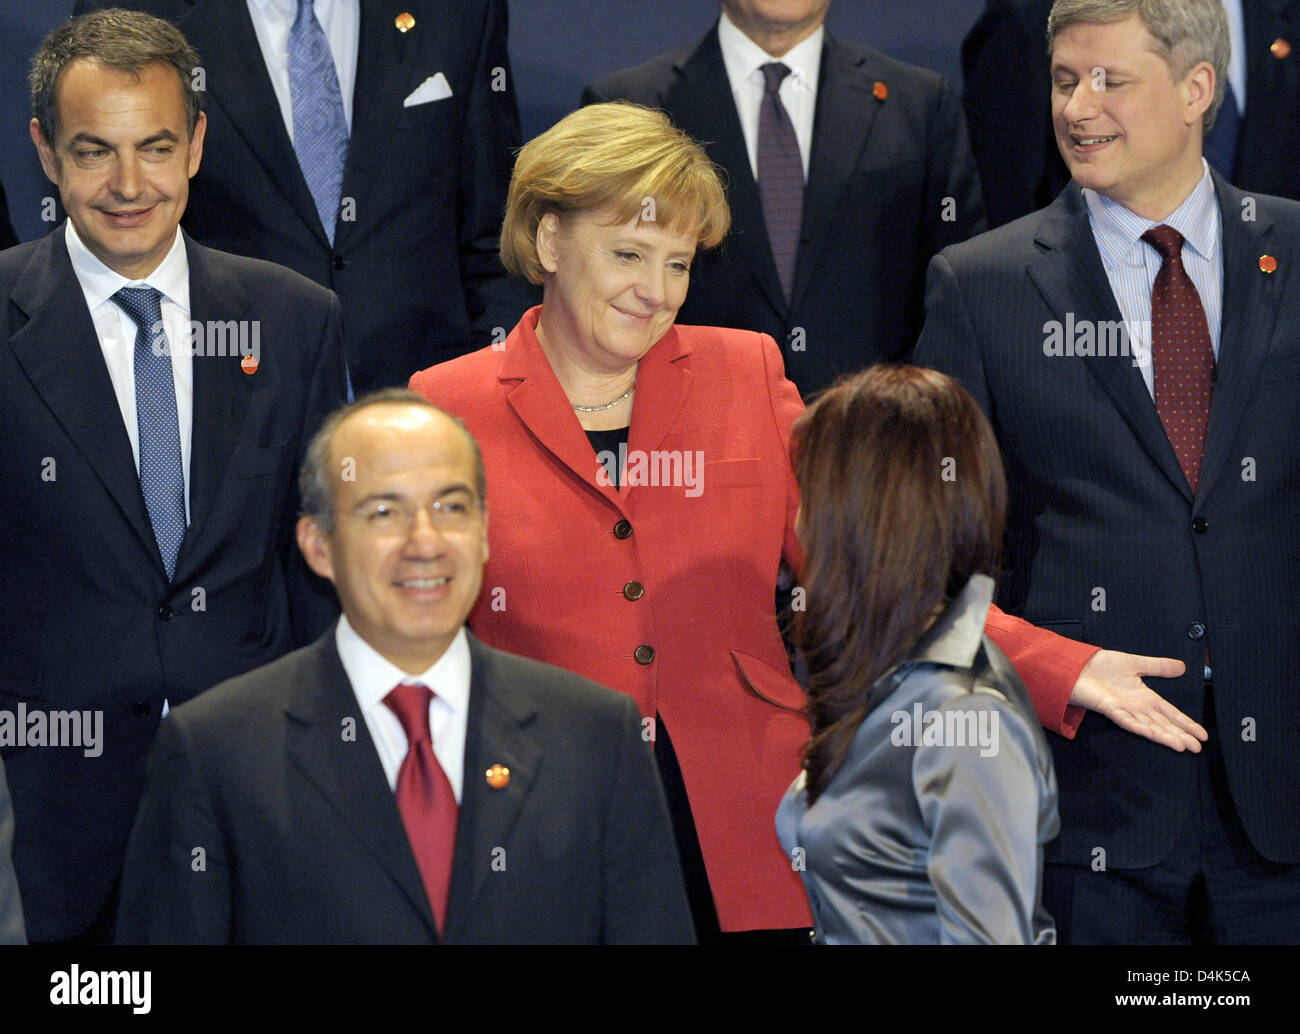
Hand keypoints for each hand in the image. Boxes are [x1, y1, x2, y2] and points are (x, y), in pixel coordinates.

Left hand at [1069, 650, 1207, 751]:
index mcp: (1145, 697)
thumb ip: (1158, 666)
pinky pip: (1126, 720)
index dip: (1186, 723)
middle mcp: (1136, 707)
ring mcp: (1123, 709)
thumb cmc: (1101, 666)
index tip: (1202, 735)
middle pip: (1163, 724)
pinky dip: (1140, 727)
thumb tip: (1182, 666)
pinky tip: (1153, 734)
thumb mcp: (1136, 663)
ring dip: (1164, 736)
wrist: (1076, 664)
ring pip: (1148, 726)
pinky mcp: (1109, 708)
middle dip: (1181, 735)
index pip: (1171, 713)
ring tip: (1181, 746)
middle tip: (1198, 748)